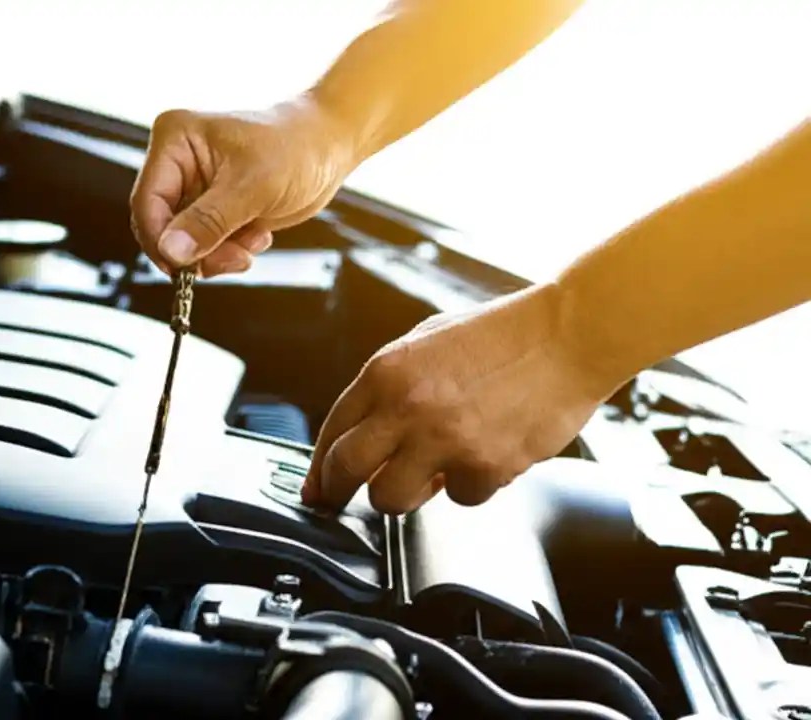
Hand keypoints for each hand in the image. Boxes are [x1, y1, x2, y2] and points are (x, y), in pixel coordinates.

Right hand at [130, 96, 356, 276]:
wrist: (329, 148)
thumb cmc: (296, 147)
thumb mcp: (252, 186)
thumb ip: (209, 221)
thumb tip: (172, 251)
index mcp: (174, 140)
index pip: (147, 201)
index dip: (161, 240)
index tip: (184, 267)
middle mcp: (177, 163)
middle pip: (162, 227)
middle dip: (196, 251)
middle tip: (231, 258)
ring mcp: (194, 188)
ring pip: (183, 243)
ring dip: (217, 254)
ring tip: (250, 242)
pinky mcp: (211, 209)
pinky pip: (204, 246)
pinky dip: (229, 251)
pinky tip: (256, 234)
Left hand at [302, 284, 613, 512]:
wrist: (568, 335)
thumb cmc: (504, 334)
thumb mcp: (428, 340)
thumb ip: (392, 385)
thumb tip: (365, 431)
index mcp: (387, 371)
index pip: (332, 429)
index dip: (319, 468)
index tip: (316, 488)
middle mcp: (408, 406)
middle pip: (347, 471)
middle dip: (338, 493)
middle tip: (342, 502)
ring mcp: (444, 439)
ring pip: (394, 499)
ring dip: (407, 493)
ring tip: (432, 468)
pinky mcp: (484, 466)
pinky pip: (459, 497)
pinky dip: (470, 483)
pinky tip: (487, 452)